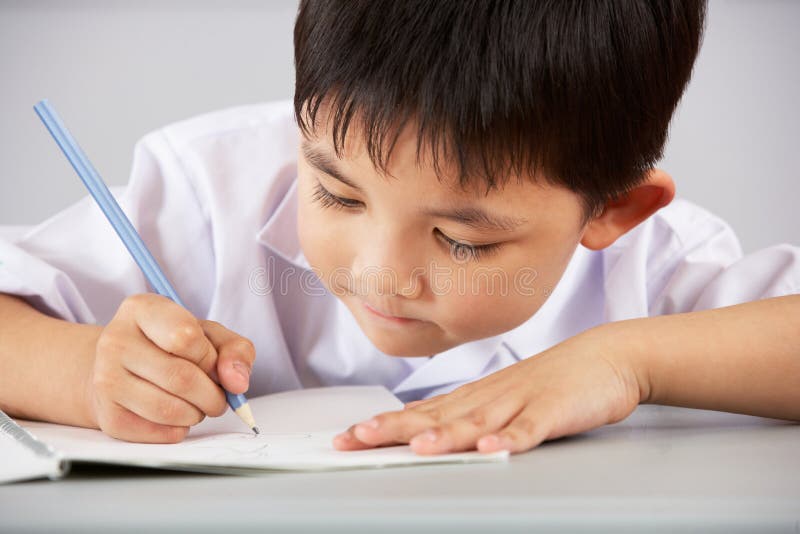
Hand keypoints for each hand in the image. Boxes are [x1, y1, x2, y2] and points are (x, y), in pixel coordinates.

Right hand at [88, 294, 255, 442]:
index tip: (214, 365)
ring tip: (197, 405)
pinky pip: (159, 433)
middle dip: (213, 394)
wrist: (124, 369)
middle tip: (217, 396)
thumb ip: (234, 350)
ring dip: (198, 413)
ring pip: (169, 409)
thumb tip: (237, 383)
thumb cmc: (172, 347)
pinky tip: (177, 416)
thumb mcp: (209, 334)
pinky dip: (180, 429)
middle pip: (181, 378)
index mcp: (142, 309)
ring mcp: (105, 379)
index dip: (211, 358)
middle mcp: (116, 340)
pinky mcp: (108, 416)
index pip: (186, 336)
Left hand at [333, 326, 643, 454]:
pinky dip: (511, 439)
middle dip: (394, 429)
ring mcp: (521, 402)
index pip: (420, 412)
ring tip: (417, 446)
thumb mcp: (502, 398)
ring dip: (447, 435)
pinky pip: (531, 428)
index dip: (384, 425)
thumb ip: (468, 415)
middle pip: (436, 416)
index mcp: (475, 396)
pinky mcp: (554, 410)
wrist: (605, 356)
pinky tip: (493, 448)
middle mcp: (489, 397)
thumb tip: (429, 431)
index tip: (349, 437)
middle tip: (358, 439)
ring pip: (478, 421)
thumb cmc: (551, 380)